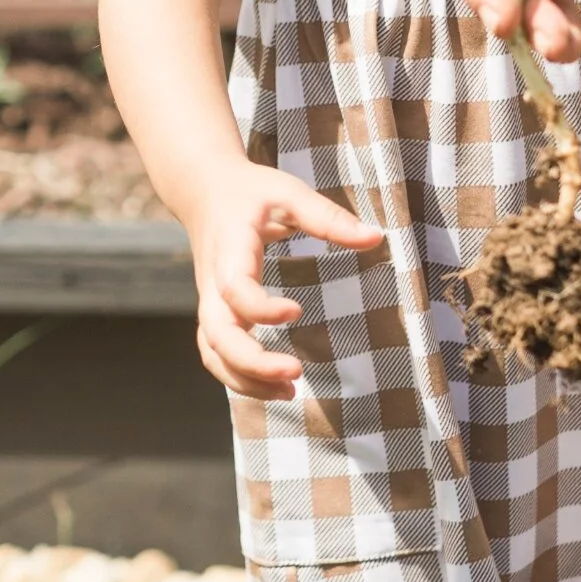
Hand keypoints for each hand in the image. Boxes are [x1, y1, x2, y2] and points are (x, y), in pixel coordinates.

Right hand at [183, 160, 382, 402]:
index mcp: (228, 251)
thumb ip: (328, 217)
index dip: (259, 308)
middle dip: (251, 362)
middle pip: (215, 336)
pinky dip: (239, 376)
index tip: (296, 311)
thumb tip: (376, 239)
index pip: (233, 290)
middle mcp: (212, 284)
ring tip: (290, 391)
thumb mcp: (288, 192)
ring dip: (245, 379)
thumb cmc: (250, 192)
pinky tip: (276, 386)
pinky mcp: (216, 314)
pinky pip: (217, 354)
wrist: (204, 190)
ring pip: (213, 353)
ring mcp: (210, 302)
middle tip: (295, 373)